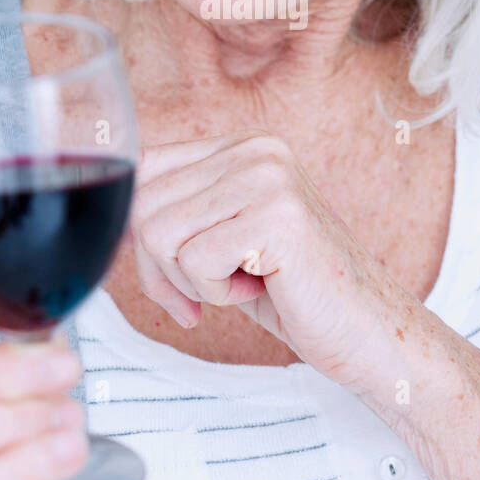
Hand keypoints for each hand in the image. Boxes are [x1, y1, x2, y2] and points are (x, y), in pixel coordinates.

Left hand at [131, 131, 398, 390]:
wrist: (368, 333)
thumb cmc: (297, 294)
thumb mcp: (225, 239)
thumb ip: (178, 213)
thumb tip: (111, 214)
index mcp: (242, 146)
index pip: (144, 170)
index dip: (144, 235)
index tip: (179, 273)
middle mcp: (256, 149)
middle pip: (143, 206)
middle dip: (161, 269)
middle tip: (208, 292)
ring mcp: (268, 177)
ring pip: (160, 234)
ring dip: (191, 281)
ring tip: (241, 283)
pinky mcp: (277, 216)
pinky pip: (194, 261)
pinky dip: (215, 293)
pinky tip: (260, 288)